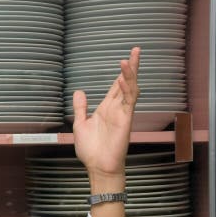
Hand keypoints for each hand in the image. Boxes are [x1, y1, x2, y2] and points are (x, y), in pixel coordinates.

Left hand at [72, 47, 140, 180]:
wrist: (97, 166)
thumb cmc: (91, 149)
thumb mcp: (80, 124)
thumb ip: (81, 108)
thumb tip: (79, 91)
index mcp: (106, 109)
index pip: (116, 87)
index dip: (120, 73)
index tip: (125, 59)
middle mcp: (116, 109)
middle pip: (126, 83)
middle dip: (131, 67)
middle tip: (136, 49)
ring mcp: (122, 114)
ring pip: (130, 89)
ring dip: (130, 74)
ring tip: (130, 57)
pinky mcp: (125, 121)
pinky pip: (128, 102)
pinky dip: (127, 89)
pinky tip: (124, 78)